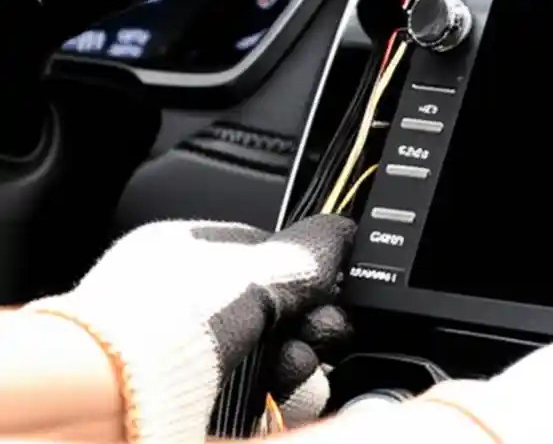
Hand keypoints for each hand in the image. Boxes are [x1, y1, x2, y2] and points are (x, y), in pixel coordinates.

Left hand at [25, 215, 354, 442]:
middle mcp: (187, 302)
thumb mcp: (263, 263)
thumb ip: (313, 248)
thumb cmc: (171, 316)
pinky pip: (264, 395)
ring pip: (276, 354)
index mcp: (188, 252)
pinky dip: (286, 394)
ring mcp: (191, 356)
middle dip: (312, 320)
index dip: (306, 271)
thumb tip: (346, 233)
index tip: (332, 285)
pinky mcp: (203, 402)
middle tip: (321, 327)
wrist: (121, 391)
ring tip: (295, 363)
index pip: (267, 253)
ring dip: (303, 358)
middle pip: (279, 310)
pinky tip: (284, 389)